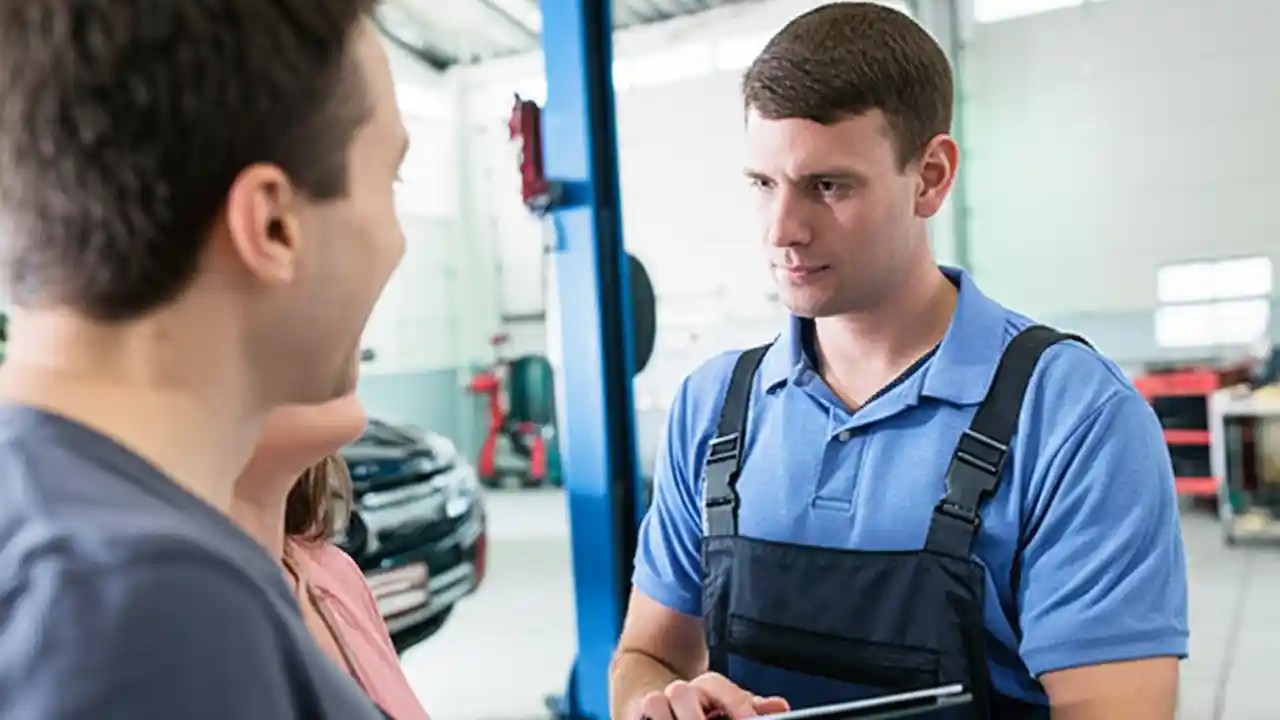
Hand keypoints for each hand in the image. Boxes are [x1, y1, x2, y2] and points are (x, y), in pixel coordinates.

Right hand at [635, 672, 789, 719]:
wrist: (648, 692)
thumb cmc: (698, 708)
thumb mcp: (725, 707)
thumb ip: (748, 707)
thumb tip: (780, 707)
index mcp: (705, 687)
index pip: (718, 686)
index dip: (736, 704)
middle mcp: (679, 690)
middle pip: (684, 692)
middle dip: (696, 717)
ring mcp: (655, 702)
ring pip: (657, 703)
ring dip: (669, 718)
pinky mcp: (635, 714)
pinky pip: (641, 714)